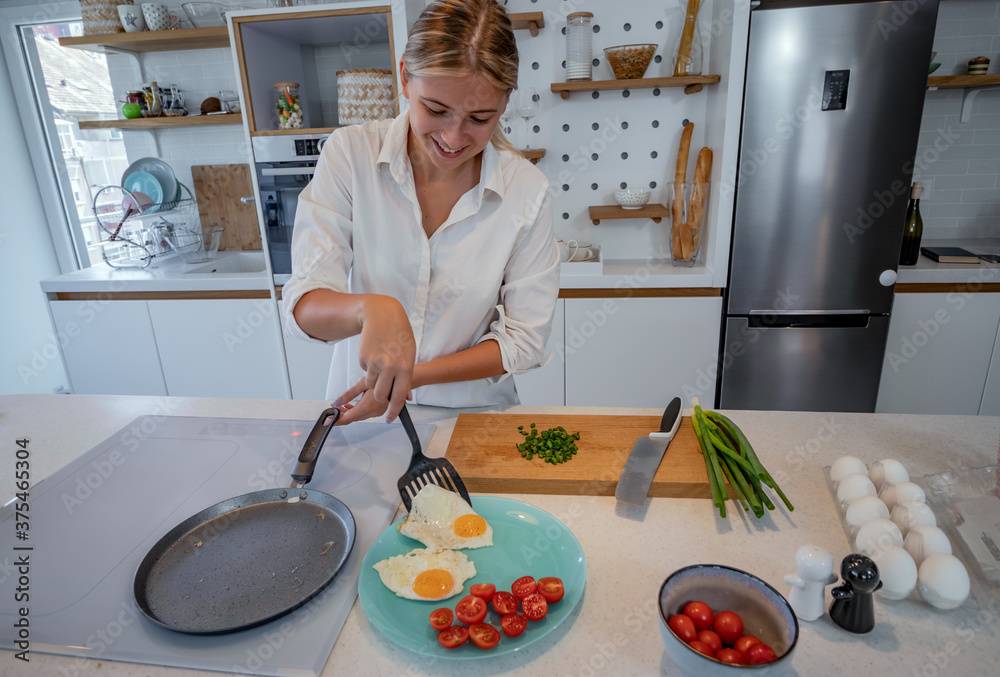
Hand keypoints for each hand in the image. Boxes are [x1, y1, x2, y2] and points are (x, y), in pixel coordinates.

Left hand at [333, 380, 387, 424]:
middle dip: (341, 416)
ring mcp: (377, 413)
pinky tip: (351, 407)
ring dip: (349, 414)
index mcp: (367, 407)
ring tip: (339, 408)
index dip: (337, 420)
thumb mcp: (362, 384)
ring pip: (359, 417)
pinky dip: (357, 412)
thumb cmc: (384, 379)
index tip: (329, 420)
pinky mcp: (380, 411)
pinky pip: (365, 414)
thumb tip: (336, 402)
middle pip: (353, 418)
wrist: (399, 381)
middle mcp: (372, 412)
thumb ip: (348, 394)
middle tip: (332, 412)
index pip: (348, 418)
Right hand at [355, 295, 415, 420]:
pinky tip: (375, 352)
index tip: (389, 418)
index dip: (393, 411)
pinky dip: (369, 366)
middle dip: (380, 397)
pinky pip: (365, 371)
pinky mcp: (363, 358)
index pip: (399, 397)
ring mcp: (374, 362)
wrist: (381, 314)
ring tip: (382, 362)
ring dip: (375, 380)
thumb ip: (406, 377)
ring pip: (370, 384)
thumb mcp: (409, 355)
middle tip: (382, 391)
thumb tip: (405, 397)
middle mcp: (389, 367)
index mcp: (404, 367)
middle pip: (380, 396)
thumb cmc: (399, 334)